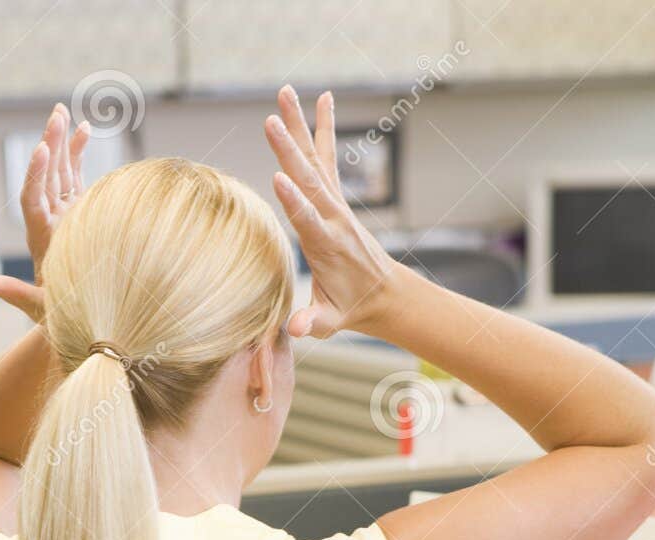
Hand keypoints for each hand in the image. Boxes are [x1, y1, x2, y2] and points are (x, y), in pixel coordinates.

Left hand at [0, 103, 89, 322]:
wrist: (76, 317)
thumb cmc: (56, 316)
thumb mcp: (35, 307)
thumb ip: (10, 292)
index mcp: (39, 238)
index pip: (32, 199)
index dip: (37, 175)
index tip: (43, 150)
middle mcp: (49, 220)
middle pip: (46, 176)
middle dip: (50, 144)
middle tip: (54, 115)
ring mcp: (65, 213)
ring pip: (60, 170)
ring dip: (61, 141)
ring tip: (62, 110)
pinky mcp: (80, 211)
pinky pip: (76, 176)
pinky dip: (79, 154)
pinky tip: (86, 128)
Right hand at [264, 86, 400, 338]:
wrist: (385, 294)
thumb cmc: (350, 309)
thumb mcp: (331, 322)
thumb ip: (313, 324)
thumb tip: (296, 331)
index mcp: (327, 247)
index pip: (308, 221)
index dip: (294, 201)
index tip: (279, 176)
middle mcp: (332, 218)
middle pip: (309, 179)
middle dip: (289, 151)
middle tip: (270, 119)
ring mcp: (335, 204)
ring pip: (315, 159)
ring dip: (298, 126)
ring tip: (284, 93)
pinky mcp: (335, 197)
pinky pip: (328, 156)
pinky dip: (322, 129)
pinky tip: (320, 100)